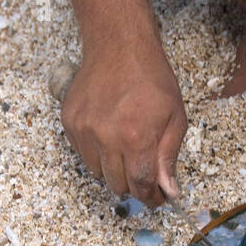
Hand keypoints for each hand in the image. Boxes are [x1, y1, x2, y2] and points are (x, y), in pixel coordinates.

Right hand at [61, 35, 185, 206]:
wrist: (118, 46)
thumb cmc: (151, 78)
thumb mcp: (175, 116)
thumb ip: (169, 157)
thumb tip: (168, 190)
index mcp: (136, 136)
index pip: (140, 185)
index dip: (151, 198)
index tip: (157, 198)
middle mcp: (106, 137)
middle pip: (118, 185)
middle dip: (134, 182)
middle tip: (143, 167)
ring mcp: (84, 131)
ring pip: (98, 173)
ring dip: (113, 168)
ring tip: (124, 144)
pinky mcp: (70, 124)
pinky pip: (83, 155)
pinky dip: (97, 152)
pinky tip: (108, 132)